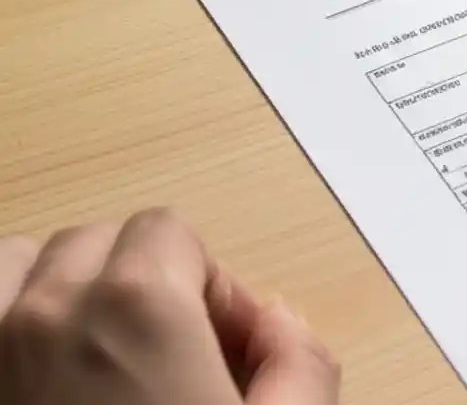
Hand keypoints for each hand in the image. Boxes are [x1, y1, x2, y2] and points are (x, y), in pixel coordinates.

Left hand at [0, 209, 339, 404]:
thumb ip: (302, 360)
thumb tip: (279, 323)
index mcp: (137, 306)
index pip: (171, 230)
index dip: (212, 283)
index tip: (227, 344)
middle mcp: (48, 314)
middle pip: (100, 239)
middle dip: (145, 281)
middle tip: (180, 354)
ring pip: (23, 265)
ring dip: (66, 291)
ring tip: (106, 353)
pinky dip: (14, 320)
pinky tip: (56, 371)